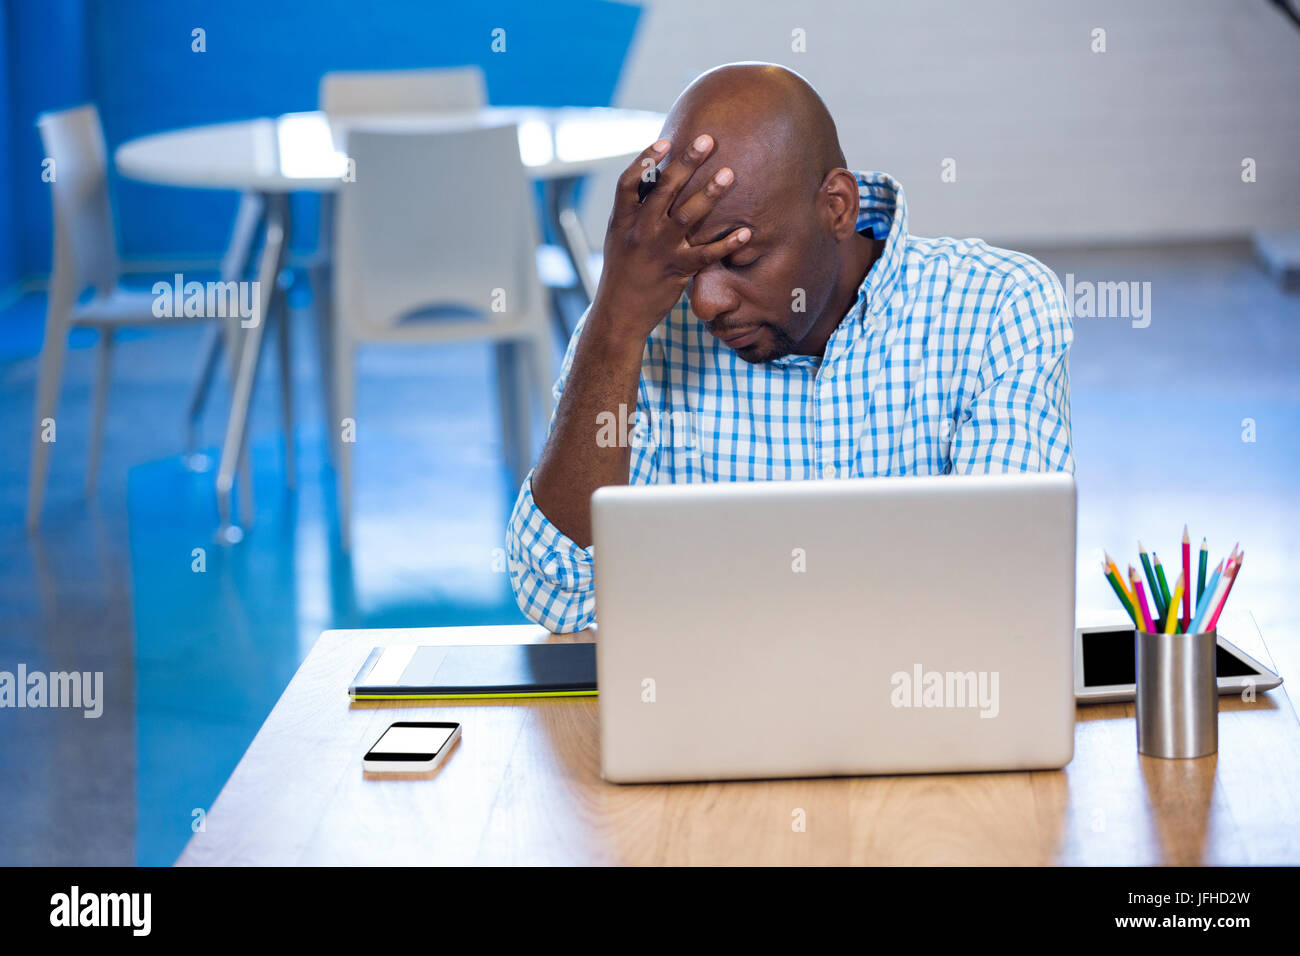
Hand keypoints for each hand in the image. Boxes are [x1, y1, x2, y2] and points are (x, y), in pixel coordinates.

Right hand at [588, 134, 750, 345]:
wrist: (620, 311)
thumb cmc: (622, 270)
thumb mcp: (619, 235)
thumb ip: (635, 209)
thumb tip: (655, 177)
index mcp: (623, 218)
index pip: (630, 181)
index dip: (646, 159)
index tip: (666, 141)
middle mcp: (641, 230)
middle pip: (664, 189)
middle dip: (687, 162)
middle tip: (708, 140)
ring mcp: (660, 249)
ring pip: (688, 216)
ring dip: (710, 193)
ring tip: (729, 174)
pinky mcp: (678, 269)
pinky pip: (706, 254)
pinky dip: (727, 244)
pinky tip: (745, 232)